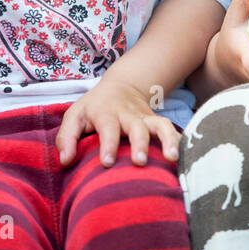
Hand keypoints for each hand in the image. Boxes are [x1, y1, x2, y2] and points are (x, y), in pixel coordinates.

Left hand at [55, 77, 180, 167]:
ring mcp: (145, 118)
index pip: (107, 127)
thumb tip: (65, 161)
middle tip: (139, 162)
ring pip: (159, 125)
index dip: (108, 144)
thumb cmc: (93, 108)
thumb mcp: (74, 116)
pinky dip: (178, 141)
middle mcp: (127, 114)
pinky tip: (183, 157)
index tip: (107, 162)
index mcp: (105, 112)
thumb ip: (66, 138)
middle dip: (139, 143)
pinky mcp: (157, 123)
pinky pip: (170, 130)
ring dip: (166, 140)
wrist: (121, 87)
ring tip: (172, 158)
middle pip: (136, 127)